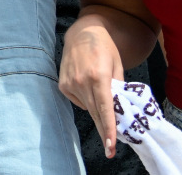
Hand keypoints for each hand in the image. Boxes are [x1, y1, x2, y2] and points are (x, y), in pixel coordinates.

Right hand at [58, 22, 125, 158]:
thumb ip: (118, 88)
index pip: (105, 109)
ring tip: (99, 92)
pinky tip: (87, 86)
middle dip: (104, 131)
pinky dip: (86, 100)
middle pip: (96, 114)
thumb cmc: (105, 48)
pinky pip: (79, 101)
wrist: (82, 33)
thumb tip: (117, 109)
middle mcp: (82, 82)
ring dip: (97, 109)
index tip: (110, 146)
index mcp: (99, 77)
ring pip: (88, 108)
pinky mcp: (63, 85)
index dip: (109, 129)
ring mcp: (70, 84)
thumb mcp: (117, 66)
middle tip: (110, 148)